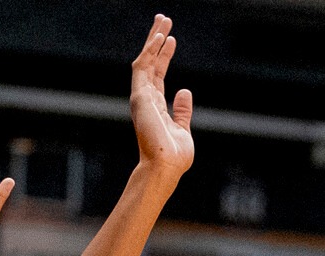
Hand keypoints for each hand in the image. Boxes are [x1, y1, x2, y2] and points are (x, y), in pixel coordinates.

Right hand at [130, 15, 193, 180]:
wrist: (165, 167)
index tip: (171, 39)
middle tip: (163, 19)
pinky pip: (144, 67)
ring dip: (154, 39)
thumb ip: (181, 110)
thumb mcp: (182, 128)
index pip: (158, 75)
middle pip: (150, 63)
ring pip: (146, 60)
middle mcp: (145, 99)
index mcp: (154, 107)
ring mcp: (141, 97)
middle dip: (156, 41)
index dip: (164, 56)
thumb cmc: (173, 156)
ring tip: (163, 20)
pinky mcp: (140, 96)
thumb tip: (184, 91)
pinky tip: (160, 36)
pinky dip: (151, 50)